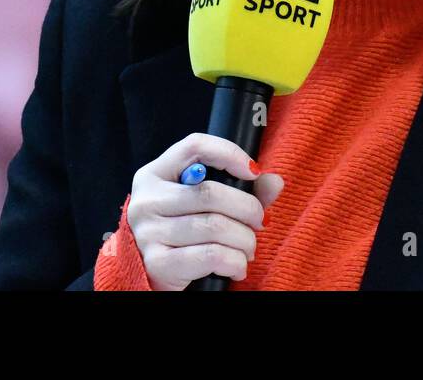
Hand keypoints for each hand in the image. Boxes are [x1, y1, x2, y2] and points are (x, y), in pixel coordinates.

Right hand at [127, 133, 284, 290]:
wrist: (149, 276)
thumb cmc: (181, 235)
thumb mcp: (203, 206)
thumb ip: (239, 191)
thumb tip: (274, 182)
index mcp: (155, 174)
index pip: (193, 146)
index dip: (229, 153)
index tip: (253, 172)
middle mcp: (147, 200)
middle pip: (210, 192)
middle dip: (248, 209)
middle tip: (260, 222)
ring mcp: (149, 232)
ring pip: (215, 226)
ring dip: (245, 240)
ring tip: (248, 248)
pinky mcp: (159, 263)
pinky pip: (212, 256)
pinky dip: (235, 262)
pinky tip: (237, 266)